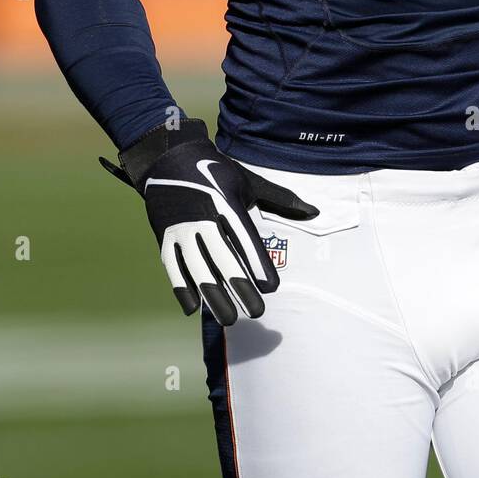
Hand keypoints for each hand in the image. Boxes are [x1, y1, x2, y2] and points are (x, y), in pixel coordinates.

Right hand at [101, 118, 317, 324]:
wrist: (169, 158)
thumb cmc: (217, 171)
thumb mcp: (249, 181)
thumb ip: (280, 200)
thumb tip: (314, 213)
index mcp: (226, 202)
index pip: (245, 238)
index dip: (258, 263)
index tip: (271, 288)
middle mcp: (203, 216)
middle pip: (223, 258)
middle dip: (240, 287)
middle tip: (257, 313)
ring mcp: (181, 228)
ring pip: (198, 267)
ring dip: (213, 295)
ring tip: (229, 319)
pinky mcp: (164, 236)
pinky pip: (172, 266)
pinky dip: (181, 288)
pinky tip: (193, 310)